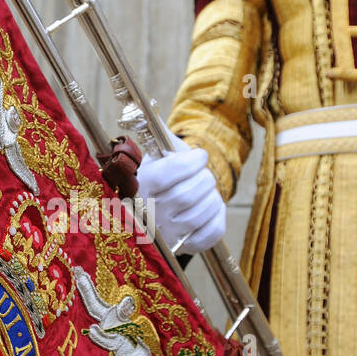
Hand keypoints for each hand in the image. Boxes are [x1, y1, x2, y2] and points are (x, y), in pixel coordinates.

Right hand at [136, 131, 226, 252]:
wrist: (152, 212)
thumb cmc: (158, 178)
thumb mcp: (153, 155)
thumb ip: (158, 134)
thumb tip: (148, 108)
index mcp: (139, 187)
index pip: (169, 173)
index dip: (191, 161)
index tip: (199, 156)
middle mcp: (149, 214)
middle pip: (188, 194)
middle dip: (204, 178)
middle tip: (202, 174)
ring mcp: (166, 235)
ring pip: (202, 212)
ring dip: (212, 196)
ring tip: (206, 191)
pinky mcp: (184, 247)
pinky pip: (212, 232)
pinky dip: (218, 216)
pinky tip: (210, 208)